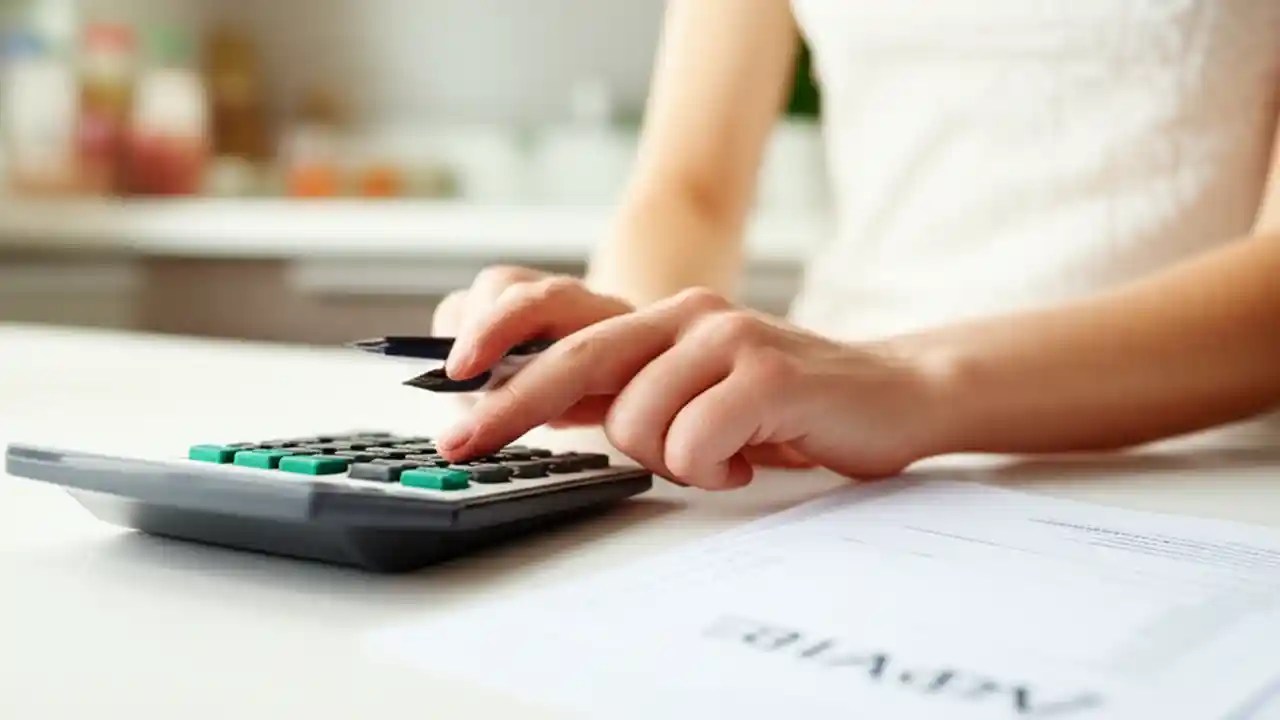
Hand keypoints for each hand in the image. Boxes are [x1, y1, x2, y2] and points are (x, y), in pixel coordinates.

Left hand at [437, 288, 942, 488]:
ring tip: (717, 453)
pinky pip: (694, 443)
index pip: (561, 324)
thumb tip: (529, 402)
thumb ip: (618, 392)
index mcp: (659, 320)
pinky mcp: (765, 371)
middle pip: (574, 360)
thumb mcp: (687, 393)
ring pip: (636, 421)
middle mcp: (684, 315)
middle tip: (463, 443)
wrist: (887, 394)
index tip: (446, 378)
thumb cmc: (779, 404)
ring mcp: (725, 337)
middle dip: (510, 408)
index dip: (497, 342)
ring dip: (671, 458)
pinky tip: (748, 458)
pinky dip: (714, 468)